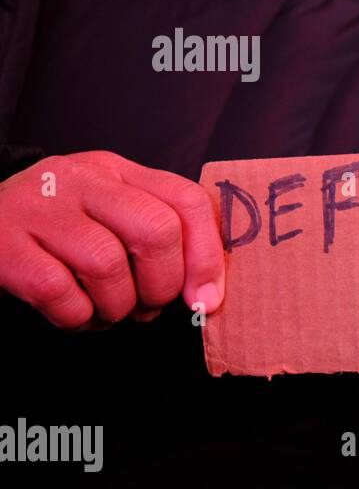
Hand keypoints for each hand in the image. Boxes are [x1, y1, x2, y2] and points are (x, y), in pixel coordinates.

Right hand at [0, 151, 223, 328]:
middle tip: (147, 306)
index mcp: (116, 171)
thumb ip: (159, 237)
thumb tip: (207, 293)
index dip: (208, 256)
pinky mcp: (3, 245)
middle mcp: (79, 180)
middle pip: (156, 230)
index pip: (187, 200)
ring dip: (117, 306)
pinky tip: (75, 314)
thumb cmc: (57, 231)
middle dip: (162, 285)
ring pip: (107, 264)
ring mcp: (38, 208)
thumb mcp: (109, 215)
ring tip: (107, 311)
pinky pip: (59, 292)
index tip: (206, 298)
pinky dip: (77, 317)